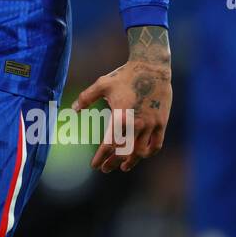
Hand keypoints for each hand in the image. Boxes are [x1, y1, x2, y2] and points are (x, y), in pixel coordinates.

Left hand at [73, 26, 172, 172]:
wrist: (151, 67)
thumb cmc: (124, 75)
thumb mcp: (102, 84)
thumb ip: (86, 97)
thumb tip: (73, 110)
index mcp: (120, 116)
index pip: (109, 144)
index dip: (101, 157)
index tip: (94, 165)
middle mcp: (136, 123)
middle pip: (124, 152)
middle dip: (113, 162)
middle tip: (105, 169)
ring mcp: (151, 124)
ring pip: (141, 152)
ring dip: (131, 161)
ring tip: (123, 166)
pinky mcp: (161, 123)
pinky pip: (156, 144)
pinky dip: (149, 153)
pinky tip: (142, 155)